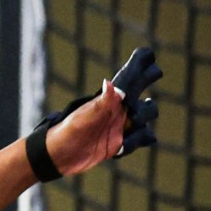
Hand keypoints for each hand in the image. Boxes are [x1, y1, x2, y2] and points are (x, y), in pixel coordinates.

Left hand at [43, 47, 162, 177]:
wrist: (58, 156)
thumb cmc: (67, 132)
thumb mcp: (83, 118)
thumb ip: (100, 104)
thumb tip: (109, 83)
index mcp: (108, 100)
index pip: (128, 78)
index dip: (140, 65)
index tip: (148, 54)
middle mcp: (117, 110)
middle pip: (142, 93)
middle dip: (148, 90)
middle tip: (151, 80)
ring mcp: (121, 125)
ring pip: (146, 116)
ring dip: (143, 119)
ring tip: (131, 124)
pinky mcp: (121, 142)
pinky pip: (142, 137)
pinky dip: (138, 141)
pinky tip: (121, 147)